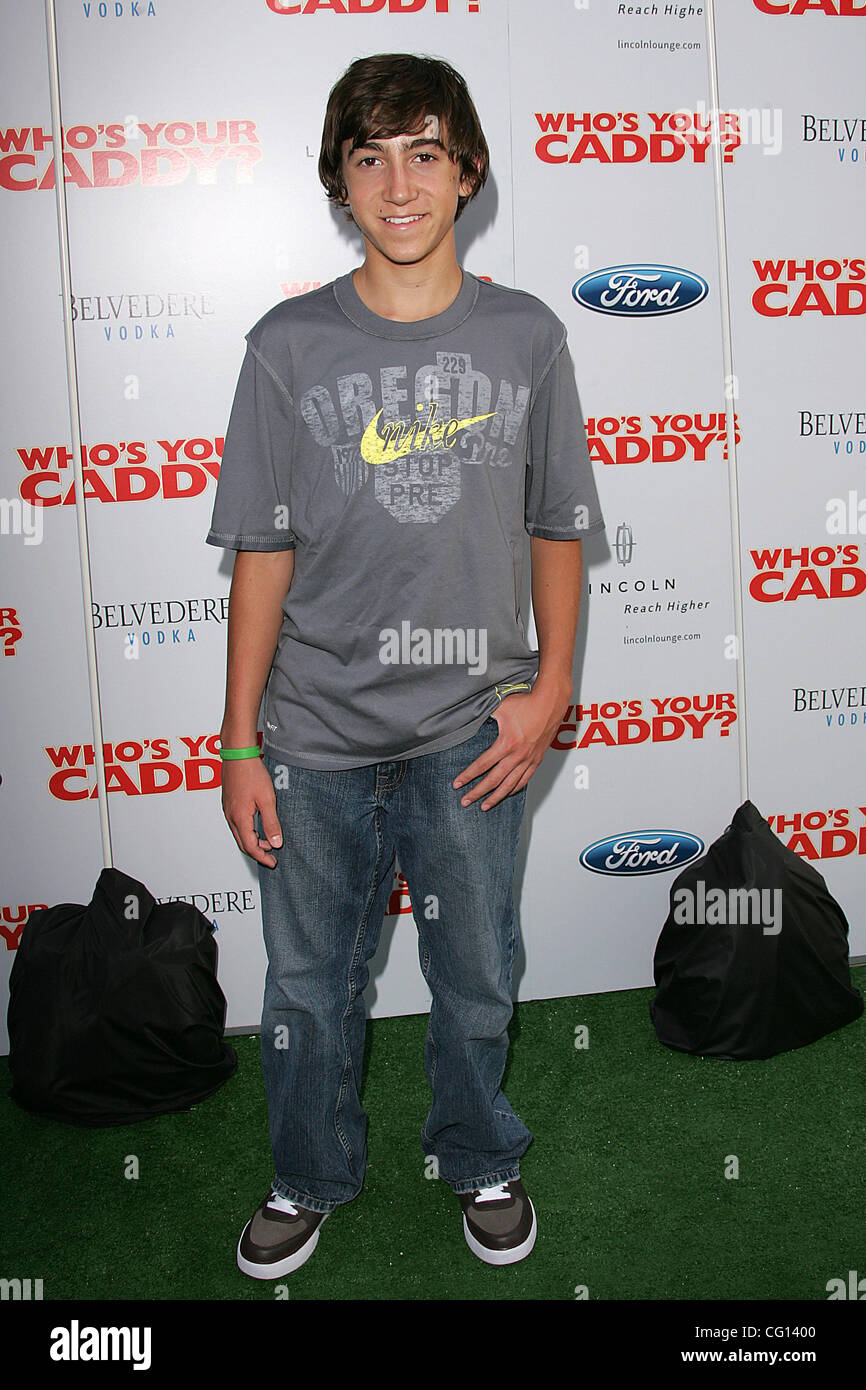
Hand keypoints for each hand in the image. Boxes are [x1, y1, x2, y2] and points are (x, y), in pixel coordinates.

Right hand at [221, 756, 282, 866]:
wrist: (237, 755)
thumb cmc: (251, 774)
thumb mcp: (267, 800)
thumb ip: (271, 823)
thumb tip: (276, 842)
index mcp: (240, 818)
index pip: (250, 847)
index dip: (262, 857)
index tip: (273, 862)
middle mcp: (231, 817)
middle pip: (242, 843)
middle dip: (257, 852)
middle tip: (271, 856)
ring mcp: (228, 810)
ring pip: (239, 834)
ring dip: (253, 841)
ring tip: (268, 841)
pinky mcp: (229, 804)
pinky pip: (236, 824)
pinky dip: (247, 831)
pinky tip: (257, 827)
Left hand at [452, 687, 569, 810]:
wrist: (550, 703)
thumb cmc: (526, 703)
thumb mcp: (500, 708)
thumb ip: (484, 715)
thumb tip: (468, 718)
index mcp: (506, 744)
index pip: (482, 765)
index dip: (468, 776)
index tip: (457, 784)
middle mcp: (518, 756)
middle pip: (493, 780)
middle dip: (477, 792)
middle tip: (465, 801)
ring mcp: (529, 760)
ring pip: (510, 785)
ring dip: (495, 797)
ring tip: (484, 806)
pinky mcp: (537, 760)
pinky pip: (524, 780)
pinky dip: (513, 790)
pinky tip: (506, 794)